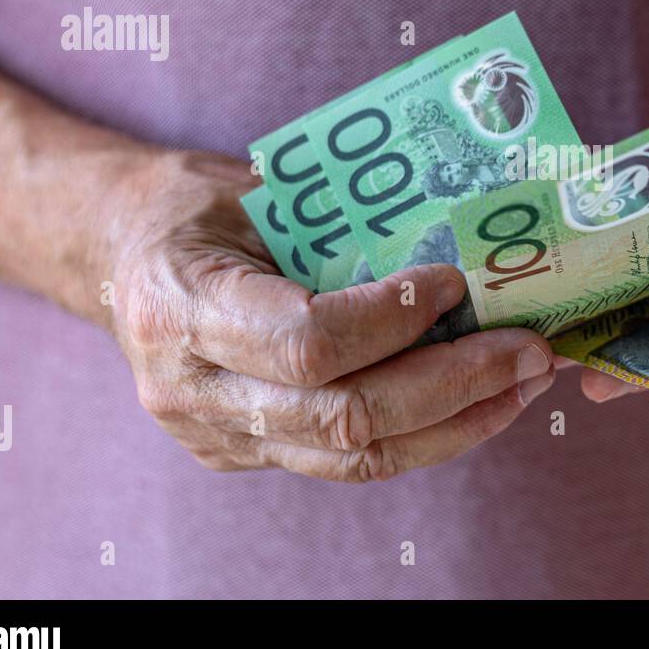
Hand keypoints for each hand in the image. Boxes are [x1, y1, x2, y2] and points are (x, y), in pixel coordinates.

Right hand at [106, 151, 555, 481]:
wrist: (118, 256)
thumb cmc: (192, 206)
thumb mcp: (250, 188)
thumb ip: (339, 221)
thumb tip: (467, 235)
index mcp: (181, 304)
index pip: (304, 343)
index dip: (390, 322)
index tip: (454, 284)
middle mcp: (190, 388)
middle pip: (342, 416)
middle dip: (453, 384)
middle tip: (530, 350)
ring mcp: (215, 435)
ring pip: (354, 457)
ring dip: (457, 422)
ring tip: (525, 383)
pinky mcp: (243, 455)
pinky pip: (347, 459)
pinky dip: (424, 433)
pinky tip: (479, 401)